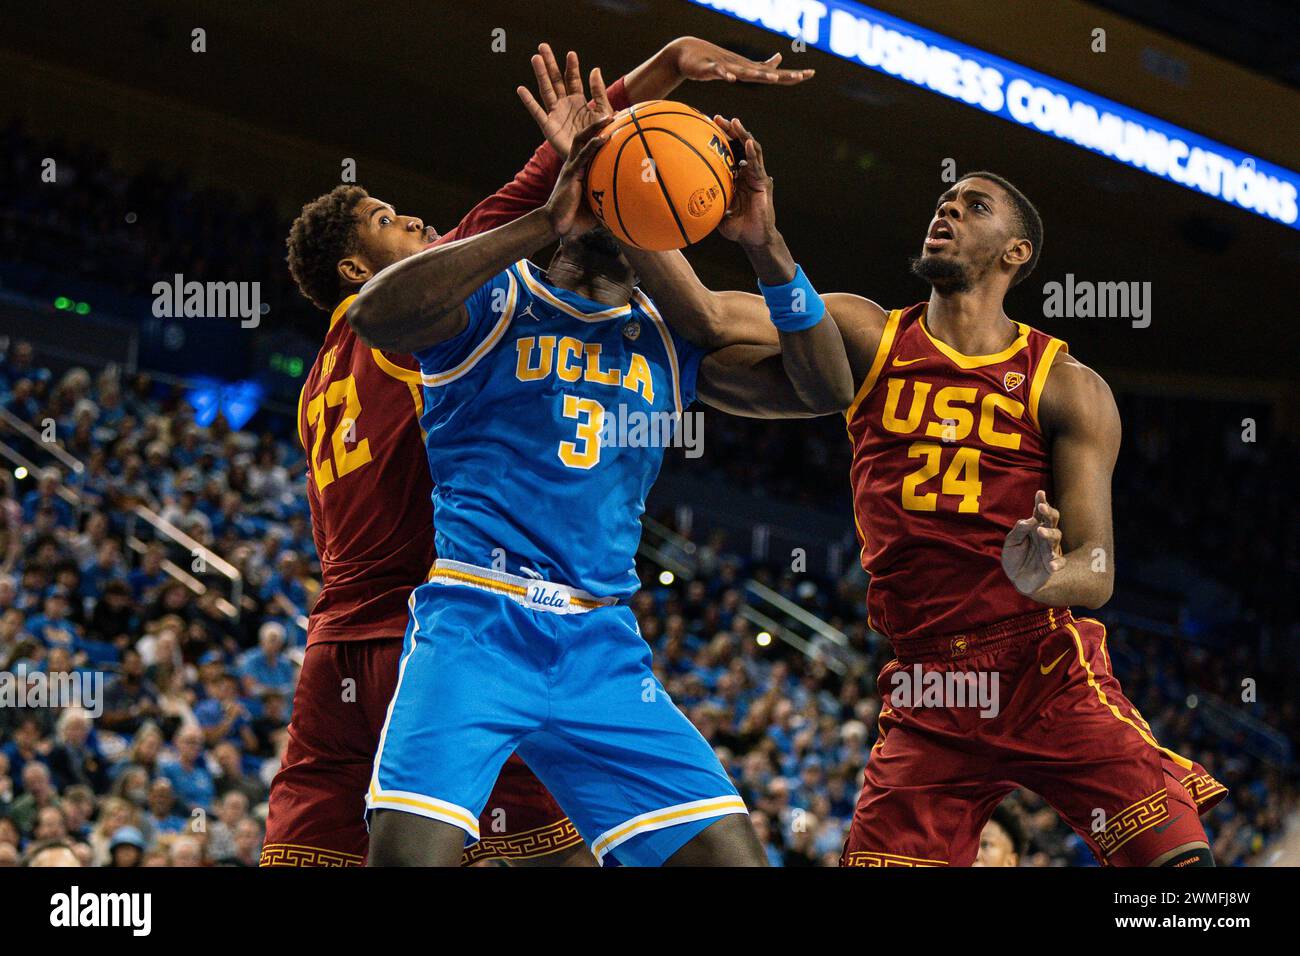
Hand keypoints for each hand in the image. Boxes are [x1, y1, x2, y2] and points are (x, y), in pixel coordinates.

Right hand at [517, 43, 613, 157]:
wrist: (594, 159)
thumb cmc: (602, 137)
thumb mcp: (604, 111)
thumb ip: (599, 91)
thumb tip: (594, 69)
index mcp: (579, 101)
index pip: (573, 79)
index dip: (572, 66)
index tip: (570, 53)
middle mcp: (565, 105)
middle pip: (556, 79)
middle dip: (550, 63)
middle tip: (543, 46)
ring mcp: (555, 114)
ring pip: (546, 90)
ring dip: (540, 74)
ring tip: (535, 58)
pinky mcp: (549, 127)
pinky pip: (537, 112)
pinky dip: (529, 101)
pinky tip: (521, 89)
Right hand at [544, 119, 611, 239]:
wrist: (557, 225)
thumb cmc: (576, 218)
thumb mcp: (597, 206)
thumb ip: (610, 199)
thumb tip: (633, 204)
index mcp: (580, 169)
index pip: (591, 146)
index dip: (602, 134)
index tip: (619, 124)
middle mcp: (575, 163)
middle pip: (585, 136)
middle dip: (598, 124)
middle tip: (616, 113)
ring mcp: (571, 167)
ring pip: (581, 139)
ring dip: (595, 127)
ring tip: (609, 117)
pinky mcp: (570, 173)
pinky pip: (582, 156)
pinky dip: (592, 145)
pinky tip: (603, 138)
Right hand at [668, 37, 813, 84]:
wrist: (686, 54)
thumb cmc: (713, 61)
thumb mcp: (739, 65)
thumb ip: (760, 65)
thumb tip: (780, 59)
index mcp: (749, 70)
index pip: (775, 74)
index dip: (792, 75)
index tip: (810, 74)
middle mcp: (742, 67)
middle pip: (766, 73)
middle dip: (784, 75)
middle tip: (803, 76)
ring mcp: (727, 67)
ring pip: (746, 72)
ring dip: (759, 74)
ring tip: (772, 77)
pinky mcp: (710, 68)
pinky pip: (719, 72)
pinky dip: (726, 75)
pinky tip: (732, 78)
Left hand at [713, 117, 776, 245]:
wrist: (753, 239)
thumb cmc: (735, 227)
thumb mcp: (716, 212)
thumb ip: (706, 202)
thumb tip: (683, 197)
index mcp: (735, 177)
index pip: (728, 153)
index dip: (719, 140)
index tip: (705, 127)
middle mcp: (746, 173)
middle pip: (739, 145)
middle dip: (729, 130)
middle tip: (716, 118)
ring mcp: (756, 176)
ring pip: (751, 149)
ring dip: (743, 134)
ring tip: (734, 122)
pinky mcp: (763, 182)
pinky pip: (758, 164)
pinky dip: (753, 152)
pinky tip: (747, 142)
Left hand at [1001, 490, 1065, 595]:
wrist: (1016, 579)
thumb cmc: (1014, 557)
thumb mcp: (1011, 542)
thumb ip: (1019, 530)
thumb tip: (1030, 520)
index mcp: (1034, 528)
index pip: (1039, 513)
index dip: (1041, 502)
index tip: (1040, 493)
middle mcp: (1044, 536)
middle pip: (1051, 521)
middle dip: (1048, 512)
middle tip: (1041, 507)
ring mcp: (1050, 549)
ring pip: (1056, 537)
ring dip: (1049, 533)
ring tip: (1040, 531)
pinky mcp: (1052, 564)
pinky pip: (1059, 562)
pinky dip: (1057, 563)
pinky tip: (1052, 565)